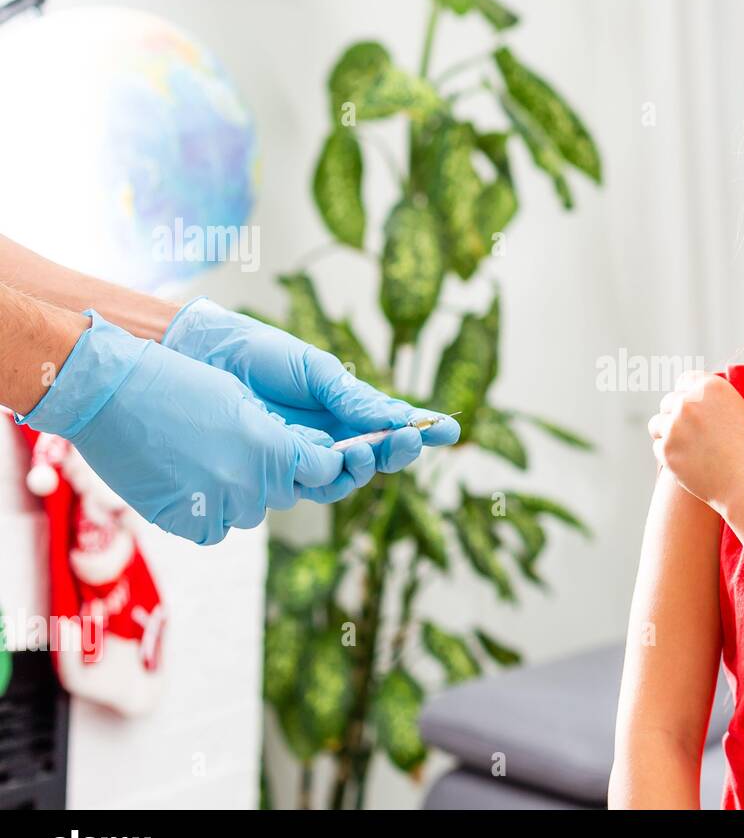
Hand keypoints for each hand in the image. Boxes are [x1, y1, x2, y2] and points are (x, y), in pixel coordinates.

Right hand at [16, 310, 360, 545]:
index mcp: (271, 450)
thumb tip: (306, 455)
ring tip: (206, 459)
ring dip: (240, 492)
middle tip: (244, 451)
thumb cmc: (178, 384)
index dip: (320, 461)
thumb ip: (279, 435)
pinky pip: (215, 527)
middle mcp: (250, 485)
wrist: (109, 395)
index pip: (322, 469)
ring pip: (251, 511)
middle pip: (286, 492)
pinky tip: (186, 479)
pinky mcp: (187, 524)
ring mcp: (217, 508)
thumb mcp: (242, 401)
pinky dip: (209, 510)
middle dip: (275, 475)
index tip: (311, 454)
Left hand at [161, 297, 459, 471]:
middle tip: (411, 439)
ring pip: (346, 477)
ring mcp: (301, 457)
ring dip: (365, 466)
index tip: (452, 431)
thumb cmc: (256, 354)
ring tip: (367, 448)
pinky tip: (336, 457)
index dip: (421, 431)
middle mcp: (329, 438)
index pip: (391, 426)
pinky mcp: (272, 471)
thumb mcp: (314, 369)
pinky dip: (328, 474)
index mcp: (344, 410)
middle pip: (375, 458)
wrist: (198, 356)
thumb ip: (352, 397)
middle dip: (398, 451)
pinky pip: (307, 484)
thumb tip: (396, 418)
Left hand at [647, 370, 743, 511]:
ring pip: (657, 424)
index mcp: (710, 387)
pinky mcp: (667, 450)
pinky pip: (658, 447)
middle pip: (668, 401)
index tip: (692, 409)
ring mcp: (675, 426)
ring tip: (686, 448)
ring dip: (667, 433)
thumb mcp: (739, 411)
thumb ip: (712, 402)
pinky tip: (688, 463)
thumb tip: (687, 398)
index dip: (687, 395)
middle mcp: (689, 402)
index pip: (685, 380)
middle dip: (675, 415)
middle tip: (690, 434)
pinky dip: (669, 455)